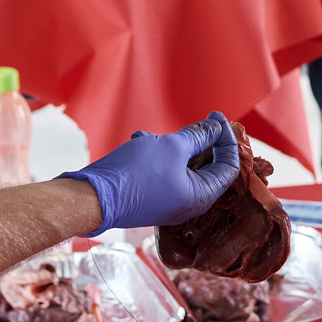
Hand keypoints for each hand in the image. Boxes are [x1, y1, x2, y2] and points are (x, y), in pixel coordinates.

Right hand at [61, 111, 239, 232]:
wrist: (92, 197)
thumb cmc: (134, 175)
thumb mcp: (172, 147)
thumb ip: (198, 136)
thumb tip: (216, 128)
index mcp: (201, 197)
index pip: (229, 167)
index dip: (226, 139)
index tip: (216, 117)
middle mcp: (187, 204)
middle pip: (205, 166)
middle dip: (195, 142)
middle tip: (191, 124)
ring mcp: (168, 202)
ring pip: (179, 166)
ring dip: (169, 146)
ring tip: (151, 137)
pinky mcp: (150, 197)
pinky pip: (161, 171)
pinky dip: (154, 154)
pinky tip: (139, 143)